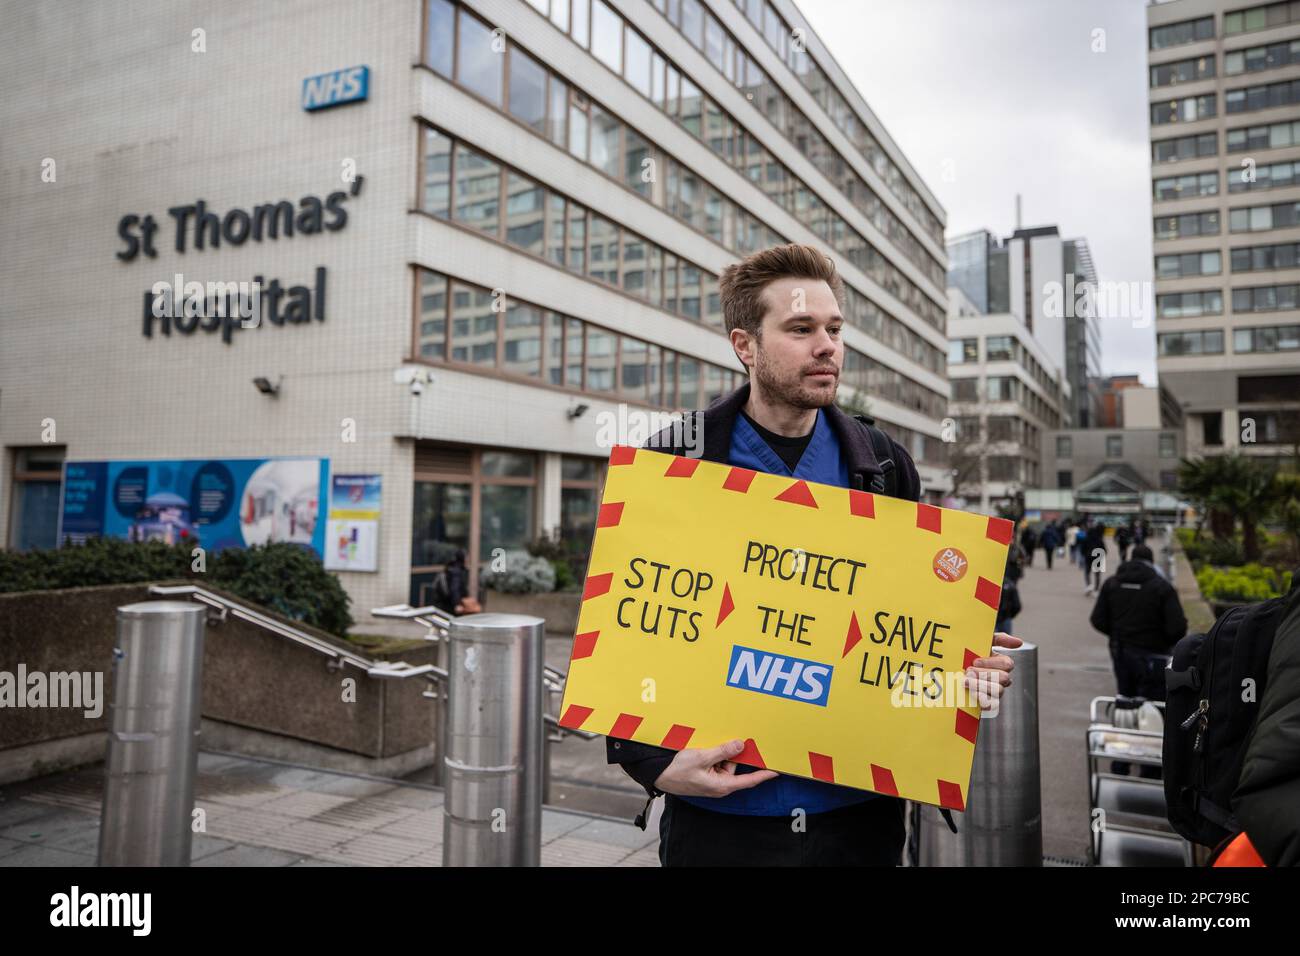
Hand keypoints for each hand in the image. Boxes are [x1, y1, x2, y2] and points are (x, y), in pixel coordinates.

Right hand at [653, 739, 778, 797]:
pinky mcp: (705, 776)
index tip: (777, 770)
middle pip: (736, 767)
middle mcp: (719, 785)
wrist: (658, 774)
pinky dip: (713, 755)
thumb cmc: (677, 770)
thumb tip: (740, 745)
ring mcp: (712, 781)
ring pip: (725, 763)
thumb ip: (723, 751)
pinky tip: (702, 750)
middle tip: (727, 742)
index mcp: (722, 785)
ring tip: (704, 748)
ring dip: (719, 753)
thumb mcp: (702, 757)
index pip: (749, 781)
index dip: (764, 774)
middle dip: (732, 754)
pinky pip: (716, 763)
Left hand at [965, 632, 1021, 711]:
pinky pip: (991, 704)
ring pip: (999, 691)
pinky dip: (982, 700)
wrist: (949, 669)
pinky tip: (971, 694)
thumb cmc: (965, 653)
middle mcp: (1000, 678)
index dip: (991, 663)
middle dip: (985, 674)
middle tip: (968, 671)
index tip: (974, 661)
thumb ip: (998, 639)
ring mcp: (994, 691)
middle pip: (1004, 678)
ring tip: (965, 681)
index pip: (1007, 664)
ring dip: (981, 685)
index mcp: (1000, 663)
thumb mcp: (979, 642)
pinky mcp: (985, 703)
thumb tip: (1019, 642)